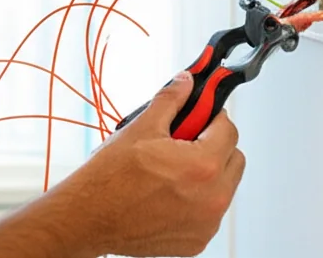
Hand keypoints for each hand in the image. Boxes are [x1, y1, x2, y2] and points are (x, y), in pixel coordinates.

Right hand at [49, 72, 244, 256]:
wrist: (88, 217)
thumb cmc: (111, 177)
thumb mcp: (142, 126)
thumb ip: (172, 100)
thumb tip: (185, 82)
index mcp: (203, 166)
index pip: (229, 129)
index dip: (212, 117)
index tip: (199, 116)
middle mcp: (212, 198)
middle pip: (233, 158)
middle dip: (214, 145)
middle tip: (186, 141)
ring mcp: (206, 223)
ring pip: (225, 186)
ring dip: (209, 173)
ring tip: (175, 169)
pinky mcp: (196, 241)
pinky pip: (210, 212)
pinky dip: (198, 200)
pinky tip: (171, 192)